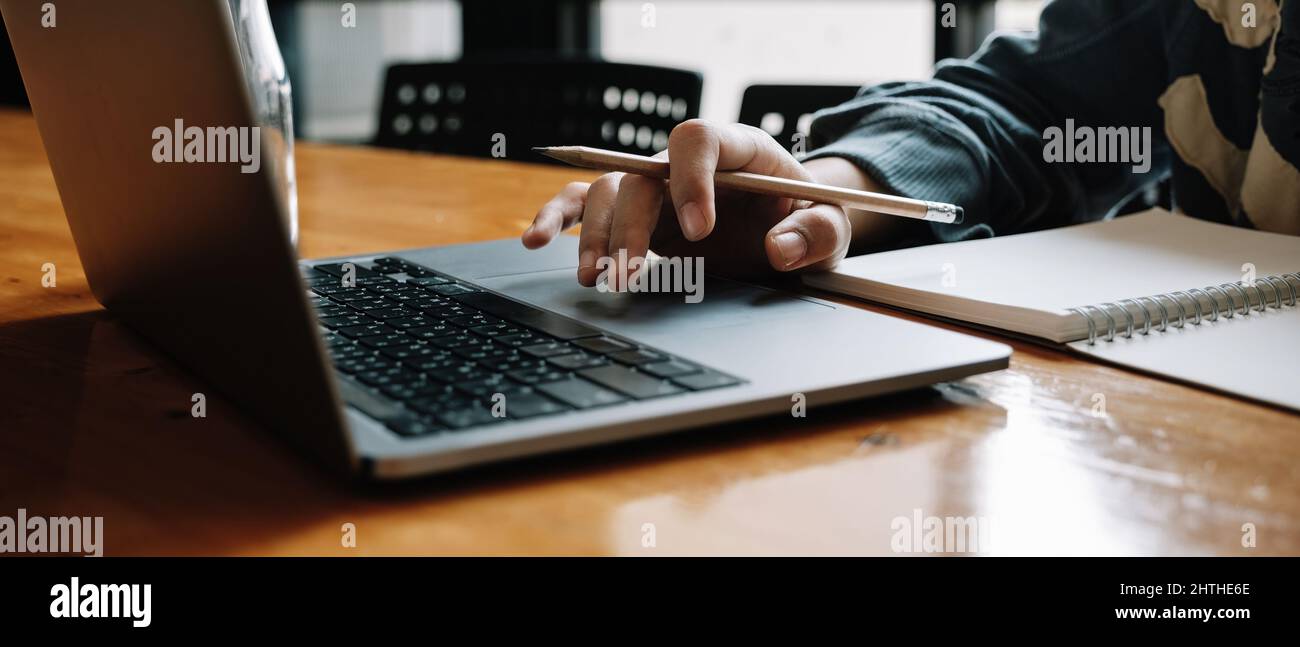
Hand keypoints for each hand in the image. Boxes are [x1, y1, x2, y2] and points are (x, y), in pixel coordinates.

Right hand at [521, 120, 855, 285]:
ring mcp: (656, 188)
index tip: (700, 230)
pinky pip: (587, 205)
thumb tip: (781, 247)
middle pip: (642, 174)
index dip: (692, 179)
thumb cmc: (808, 218)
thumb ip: (817, 234)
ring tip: (598, 278)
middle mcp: (688, 164)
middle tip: (633, 273)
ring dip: (597, 235)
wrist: (792, 225)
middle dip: (634, 226)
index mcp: (740, 150)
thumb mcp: (833, 227)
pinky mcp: (636, 215)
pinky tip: (537, 239)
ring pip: (608, 192)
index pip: (700, 140)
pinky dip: (559, 219)